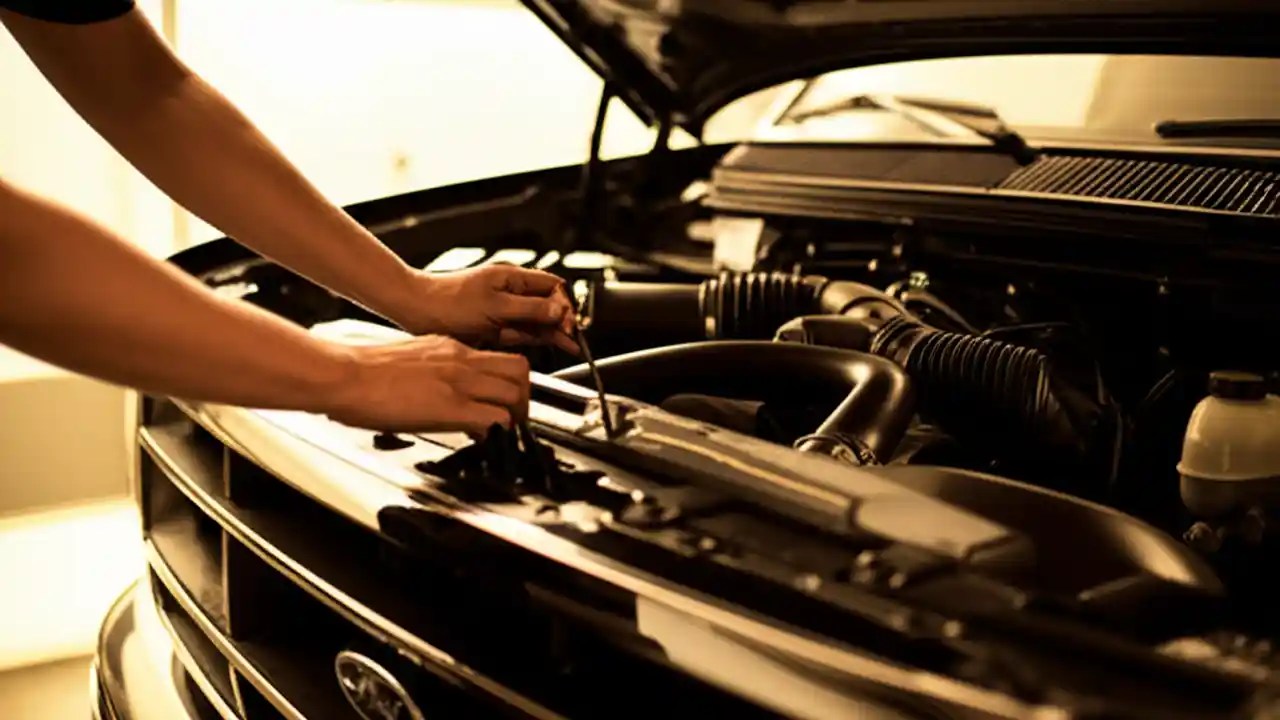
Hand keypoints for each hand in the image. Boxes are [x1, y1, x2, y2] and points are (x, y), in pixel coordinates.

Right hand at [323, 334, 529, 434]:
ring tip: (502, 432)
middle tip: (513, 417)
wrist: (345, 374)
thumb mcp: (411, 357)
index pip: (501, 357)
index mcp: (452, 348)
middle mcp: (462, 361)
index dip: (510, 381)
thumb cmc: (363, 370)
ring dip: (515, 417)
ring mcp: (459, 383)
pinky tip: (483, 441)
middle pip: (521, 371)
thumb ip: (436, 368)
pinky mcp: (450, 408)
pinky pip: (494, 420)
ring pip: (516, 394)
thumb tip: (442, 387)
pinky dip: (497, 434)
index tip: (504, 399)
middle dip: (524, 397)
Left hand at [390, 265, 578, 353]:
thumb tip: (557, 311)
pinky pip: (524, 330)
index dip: (564, 304)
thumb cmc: (449, 303)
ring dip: (553, 330)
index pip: (552, 286)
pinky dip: (539, 337)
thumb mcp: (494, 306)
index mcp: (512, 277)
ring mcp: (504, 308)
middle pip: (548, 303)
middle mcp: (511, 290)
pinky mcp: (496, 324)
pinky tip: (553, 344)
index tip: (567, 323)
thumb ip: (528, 308)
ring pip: (538, 318)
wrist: (417, 311)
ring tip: (570, 345)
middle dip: (562, 320)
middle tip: (572, 338)